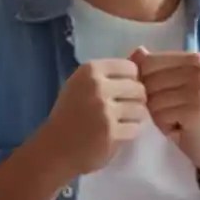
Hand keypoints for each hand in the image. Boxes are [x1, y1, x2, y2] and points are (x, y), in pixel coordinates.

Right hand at [32, 59, 146, 178]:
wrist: (55, 147)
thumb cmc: (70, 113)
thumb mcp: (84, 85)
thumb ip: (112, 71)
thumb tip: (143, 52)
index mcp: (90, 70)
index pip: (130, 68)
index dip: (130, 80)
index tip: (120, 90)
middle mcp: (98, 87)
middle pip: (139, 88)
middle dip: (135, 100)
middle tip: (122, 109)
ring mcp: (105, 111)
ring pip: (140, 109)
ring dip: (134, 117)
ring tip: (120, 121)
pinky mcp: (112, 133)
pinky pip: (135, 128)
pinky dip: (129, 132)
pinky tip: (116, 133)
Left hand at [130, 47, 199, 180]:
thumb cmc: (191, 116)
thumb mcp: (174, 87)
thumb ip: (155, 68)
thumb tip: (137, 51)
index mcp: (195, 59)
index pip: (149, 61)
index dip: (145, 83)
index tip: (164, 96)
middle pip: (148, 80)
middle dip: (152, 101)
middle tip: (173, 111)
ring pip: (152, 99)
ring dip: (158, 116)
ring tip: (177, 120)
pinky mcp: (196, 109)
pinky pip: (159, 115)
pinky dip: (165, 126)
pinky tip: (180, 128)